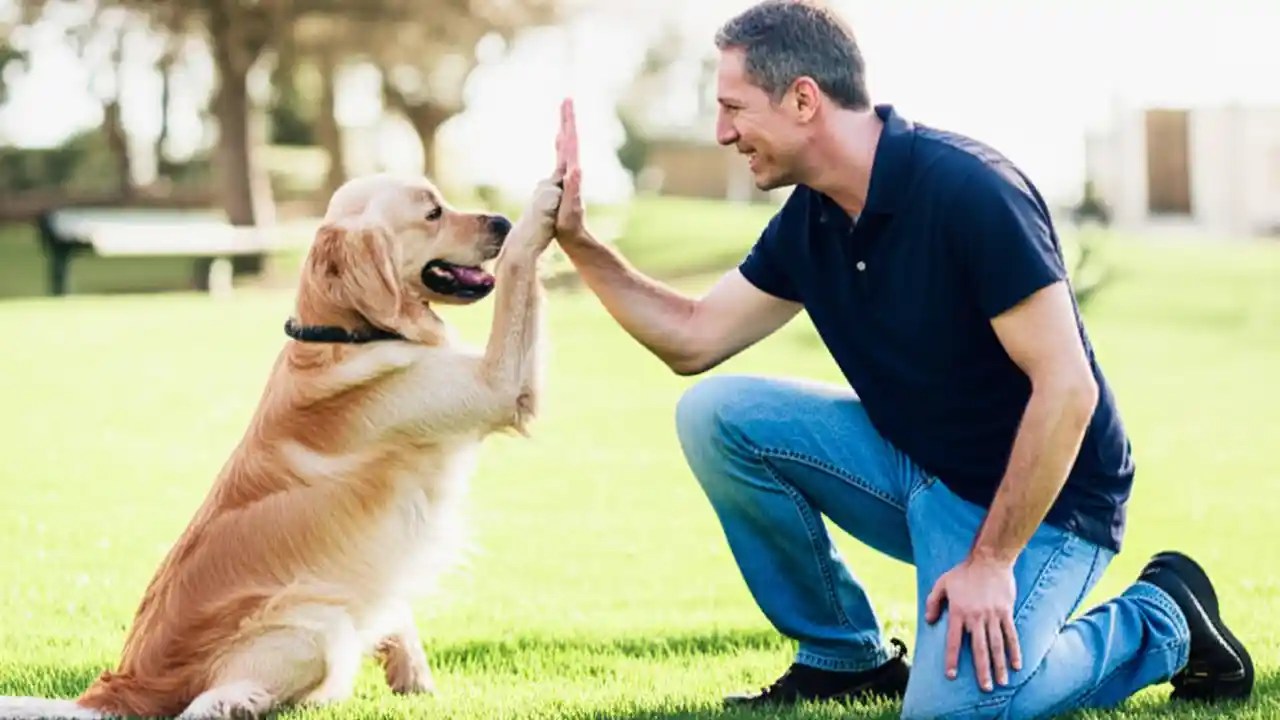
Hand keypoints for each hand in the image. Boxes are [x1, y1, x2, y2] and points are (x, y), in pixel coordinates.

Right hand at [553, 97, 584, 241]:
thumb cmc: (570, 226)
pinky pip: (562, 156)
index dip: (568, 123)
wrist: (575, 238)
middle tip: (567, 100)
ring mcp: (568, 175)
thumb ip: (573, 189)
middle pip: (570, 139)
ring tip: (565, 113)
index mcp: (572, 173)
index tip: (567, 104)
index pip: (570, 143)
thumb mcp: (570, 209)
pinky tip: (560, 140)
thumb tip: (575, 168)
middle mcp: (572, 171)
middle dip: (568, 119)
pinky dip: (561, 144)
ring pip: (567, 146)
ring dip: (566, 128)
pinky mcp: (563, 182)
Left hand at [924, 555, 1022, 691]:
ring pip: (997, 645)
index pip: (954, 641)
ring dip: (999, 665)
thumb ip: (933, 602)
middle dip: (982, 670)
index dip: (952, 659)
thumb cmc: (964, 572)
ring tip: (1002, 682)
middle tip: (985, 688)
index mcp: (958, 612)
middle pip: (979, 649)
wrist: (989, 560)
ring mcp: (992, 615)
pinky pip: (1011, 635)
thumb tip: (930, 621)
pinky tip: (1017, 664)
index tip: (951, 675)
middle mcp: (976, 617)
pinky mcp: (1006, 612)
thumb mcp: (942, 584)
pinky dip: (1014, 650)